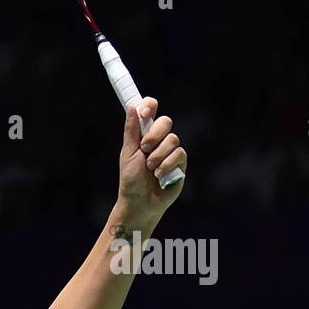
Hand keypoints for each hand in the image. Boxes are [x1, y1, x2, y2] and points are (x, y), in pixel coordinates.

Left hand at [117, 97, 186, 220]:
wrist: (140, 202)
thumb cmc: (131, 180)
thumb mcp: (128, 153)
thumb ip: (131, 131)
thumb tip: (132, 106)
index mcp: (144, 135)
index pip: (151, 111)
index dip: (150, 106)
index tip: (145, 112)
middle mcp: (159, 140)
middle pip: (166, 121)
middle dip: (154, 134)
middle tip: (144, 149)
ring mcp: (171, 151)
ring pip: (173, 139)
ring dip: (158, 155)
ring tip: (150, 169)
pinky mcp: (180, 163)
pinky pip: (179, 154)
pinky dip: (167, 165)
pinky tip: (160, 176)